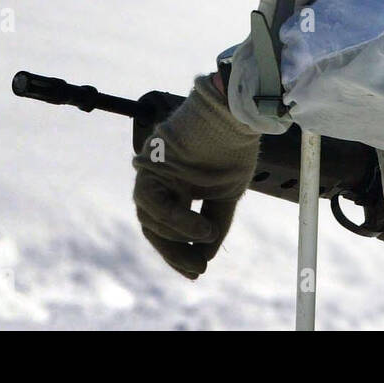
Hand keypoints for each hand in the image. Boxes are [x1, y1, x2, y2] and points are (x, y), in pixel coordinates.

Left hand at [132, 73, 260, 278]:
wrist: (234, 111)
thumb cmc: (234, 145)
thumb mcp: (228, 194)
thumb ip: (214, 224)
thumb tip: (204, 257)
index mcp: (179, 187)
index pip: (169, 227)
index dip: (180, 252)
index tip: (197, 271)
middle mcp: (162, 181)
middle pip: (154, 227)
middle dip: (174, 252)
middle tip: (196, 269)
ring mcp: (153, 171)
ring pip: (149, 217)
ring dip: (175, 236)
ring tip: (203, 238)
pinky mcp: (150, 162)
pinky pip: (151, 200)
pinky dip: (172, 218)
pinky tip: (196, 229)